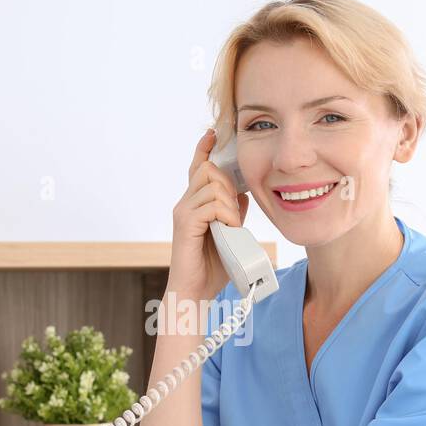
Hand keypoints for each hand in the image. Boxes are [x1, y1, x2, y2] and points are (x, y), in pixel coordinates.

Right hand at [168, 128, 249, 301]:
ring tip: (232, 225)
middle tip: (235, 209)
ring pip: (211, 185)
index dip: (204, 148)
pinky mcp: (186, 223)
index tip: (212, 133)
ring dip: (229, 203)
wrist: (195, 291)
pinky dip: (226, 215)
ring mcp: (183, 212)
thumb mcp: (229, 234)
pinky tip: (228, 229)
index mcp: (194, 204)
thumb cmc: (211, 267)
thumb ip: (233, 213)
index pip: (198, 168)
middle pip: (208, 169)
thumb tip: (242, 195)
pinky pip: (211, 204)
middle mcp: (185, 203)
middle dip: (228, 182)